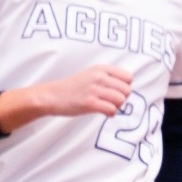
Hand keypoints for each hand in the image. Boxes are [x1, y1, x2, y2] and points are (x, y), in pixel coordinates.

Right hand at [0, 64, 132, 132]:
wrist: (53, 95)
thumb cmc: (74, 87)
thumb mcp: (92, 74)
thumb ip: (108, 77)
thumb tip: (127, 88)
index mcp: (101, 68)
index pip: (128, 77)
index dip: (125, 87)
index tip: (116, 92)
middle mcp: (99, 76)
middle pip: (127, 90)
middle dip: (122, 99)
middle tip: (111, 102)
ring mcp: (94, 89)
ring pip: (121, 100)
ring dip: (117, 107)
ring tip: (107, 107)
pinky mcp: (89, 102)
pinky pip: (112, 110)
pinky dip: (110, 114)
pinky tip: (103, 113)